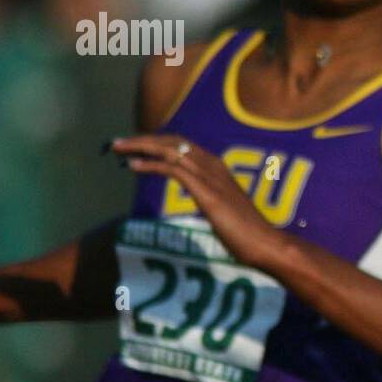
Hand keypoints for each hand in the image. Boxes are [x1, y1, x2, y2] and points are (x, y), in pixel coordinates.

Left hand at [111, 135, 282, 270]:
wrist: (263, 242)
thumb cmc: (246, 232)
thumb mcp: (223, 208)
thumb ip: (209, 198)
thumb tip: (197, 198)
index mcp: (218, 167)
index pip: (182, 144)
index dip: (157, 142)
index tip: (136, 146)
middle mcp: (213, 164)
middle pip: (172, 141)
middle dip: (143, 139)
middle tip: (118, 143)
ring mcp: (210, 176)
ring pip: (170, 150)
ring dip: (141, 146)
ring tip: (118, 148)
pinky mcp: (205, 190)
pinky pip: (172, 168)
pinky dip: (150, 164)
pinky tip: (133, 166)